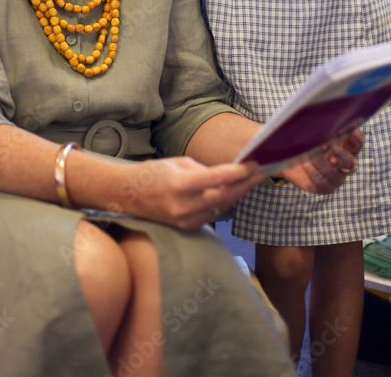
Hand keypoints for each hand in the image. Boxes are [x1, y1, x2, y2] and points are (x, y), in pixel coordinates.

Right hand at [111, 156, 262, 229]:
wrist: (130, 196)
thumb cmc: (153, 173)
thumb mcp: (177, 162)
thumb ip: (202, 169)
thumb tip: (225, 174)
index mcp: (179, 184)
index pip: (215, 179)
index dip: (237, 172)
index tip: (252, 164)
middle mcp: (183, 206)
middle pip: (224, 196)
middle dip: (245, 184)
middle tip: (260, 173)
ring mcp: (185, 220)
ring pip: (221, 207)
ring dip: (237, 194)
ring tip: (251, 181)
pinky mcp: (187, 228)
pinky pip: (212, 215)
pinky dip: (223, 203)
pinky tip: (233, 193)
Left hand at [280, 129, 363, 193]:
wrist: (290, 160)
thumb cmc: (306, 142)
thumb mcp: (314, 133)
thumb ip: (322, 126)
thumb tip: (324, 115)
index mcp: (347, 150)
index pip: (357, 144)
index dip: (356, 139)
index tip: (352, 131)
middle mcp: (344, 167)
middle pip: (349, 163)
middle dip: (340, 154)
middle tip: (330, 146)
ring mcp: (334, 180)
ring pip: (330, 172)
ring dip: (318, 160)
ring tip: (307, 152)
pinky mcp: (320, 188)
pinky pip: (316, 181)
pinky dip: (308, 170)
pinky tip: (302, 163)